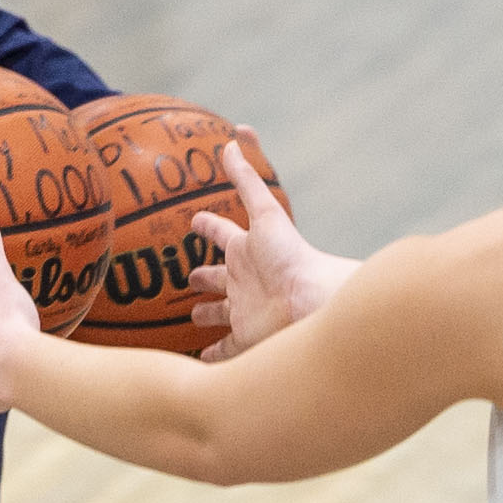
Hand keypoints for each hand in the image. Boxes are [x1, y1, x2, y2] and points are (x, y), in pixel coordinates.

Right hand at [186, 136, 357, 362]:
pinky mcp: (246, 340)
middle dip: (205, 276)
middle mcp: (245, 281)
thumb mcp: (266, 212)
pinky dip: (213, 356)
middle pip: (220, 277)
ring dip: (208, 316)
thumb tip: (232, 139)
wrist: (312, 303)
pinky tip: (202, 363)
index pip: (223, 233)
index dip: (209, 226)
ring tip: (194, 318)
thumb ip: (247, 179)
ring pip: (220, 314)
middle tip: (190, 278)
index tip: (195, 219)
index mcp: (247, 250)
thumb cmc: (291, 255)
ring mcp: (245, 312)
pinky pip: (225, 351)